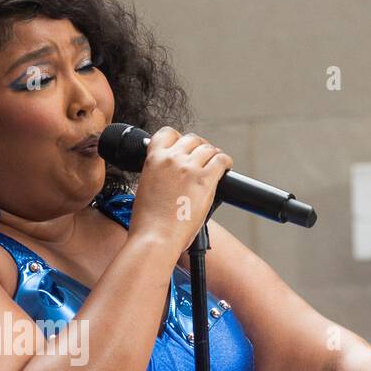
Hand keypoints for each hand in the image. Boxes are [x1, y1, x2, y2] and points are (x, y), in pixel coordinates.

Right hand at [128, 128, 233, 255]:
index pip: (168, 133)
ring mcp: (188, 168)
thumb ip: (158, 173)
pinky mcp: (204, 179)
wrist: (155, 237)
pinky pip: (221, 160)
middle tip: (202, 160)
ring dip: (212, 155)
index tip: (184, 147)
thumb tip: (169, 174)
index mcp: (153, 159)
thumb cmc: (148, 221)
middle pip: (192, 139)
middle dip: (198, 148)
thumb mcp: (144, 187)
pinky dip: (225, 162)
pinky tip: (225, 167)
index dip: (179, 139)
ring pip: (208, 148)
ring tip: (214, 165)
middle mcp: (171, 159)